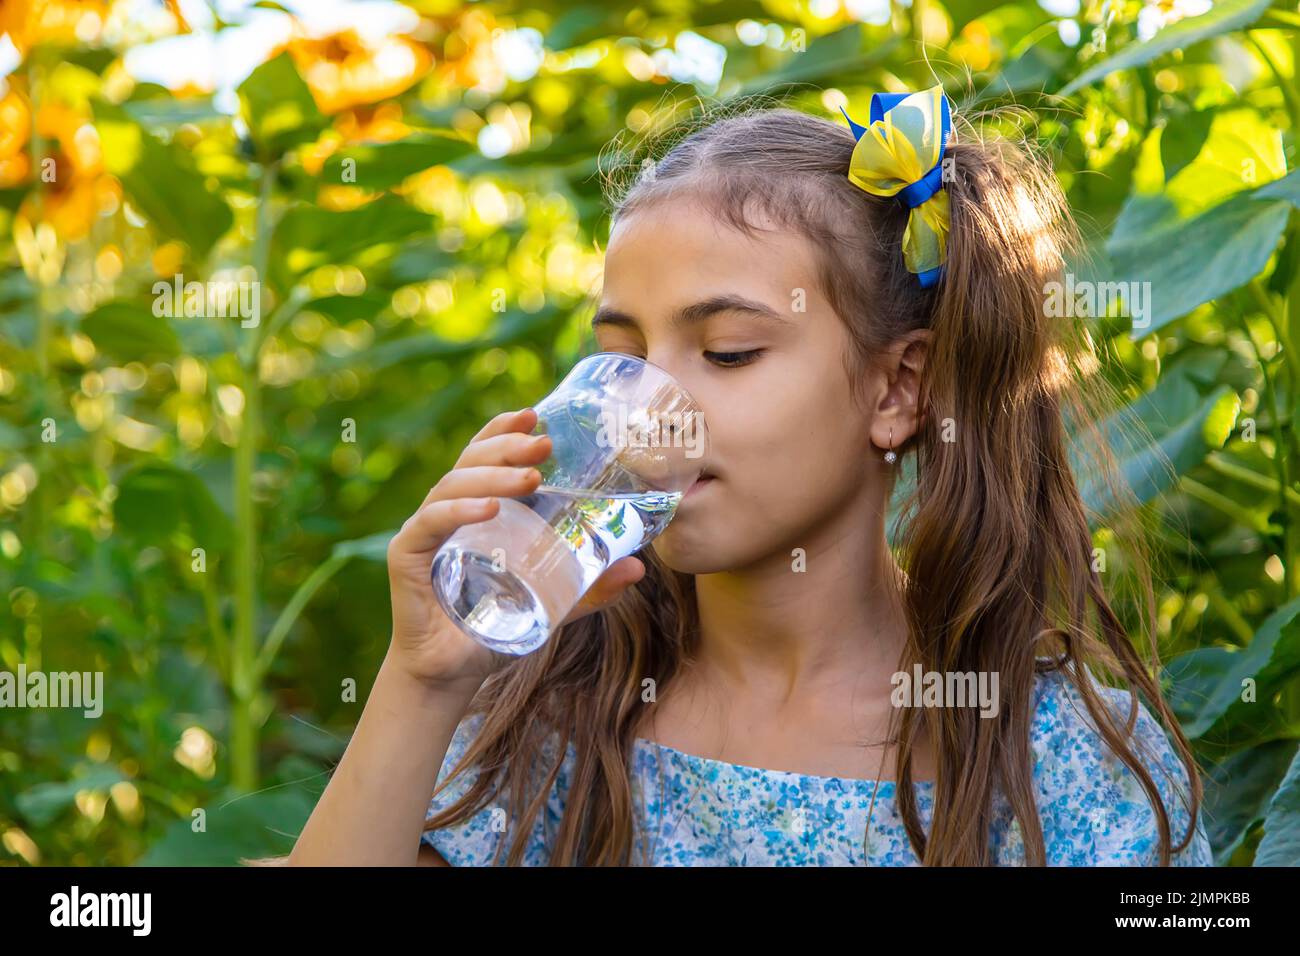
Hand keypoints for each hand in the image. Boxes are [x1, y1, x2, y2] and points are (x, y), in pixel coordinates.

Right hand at [384, 407, 646, 689]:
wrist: (450, 673)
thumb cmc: (495, 626)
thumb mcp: (551, 602)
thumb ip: (589, 586)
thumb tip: (638, 568)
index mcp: (476, 509)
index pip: (484, 457)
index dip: (504, 431)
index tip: (535, 416)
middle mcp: (447, 511)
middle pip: (471, 462)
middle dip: (507, 447)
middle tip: (544, 445)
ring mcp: (425, 530)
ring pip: (453, 486)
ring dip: (493, 476)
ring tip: (531, 478)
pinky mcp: (408, 555)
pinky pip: (431, 523)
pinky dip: (458, 511)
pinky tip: (488, 508)